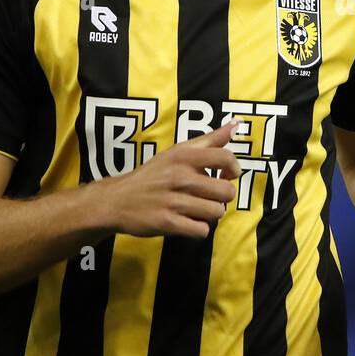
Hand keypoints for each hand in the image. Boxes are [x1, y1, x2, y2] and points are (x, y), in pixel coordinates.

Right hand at [101, 119, 241, 237]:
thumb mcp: (177, 151)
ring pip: (217, 213)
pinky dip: (198, 229)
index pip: (226, 158)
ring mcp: (174, 201)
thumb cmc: (153, 175)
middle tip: (208, 197)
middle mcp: (180, 177)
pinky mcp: (168, 223)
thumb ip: (209, 140)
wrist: (117, 200)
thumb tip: (237, 124)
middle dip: (221, 197)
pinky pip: (202, 231)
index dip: (234, 169)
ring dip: (210, 214)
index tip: (226, 175)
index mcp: (184, 156)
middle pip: (227, 192)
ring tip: (196, 209)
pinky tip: (188, 222)